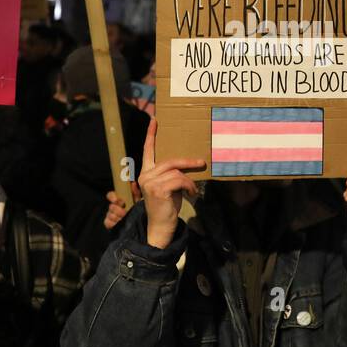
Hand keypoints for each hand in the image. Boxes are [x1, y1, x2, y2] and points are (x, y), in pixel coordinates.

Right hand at [103, 180, 140, 230]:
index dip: (112, 197)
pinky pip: (107, 222)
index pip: (111, 195)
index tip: (116, 199)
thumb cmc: (139, 210)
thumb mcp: (139, 201)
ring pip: (109, 214)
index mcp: (120, 200)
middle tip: (124, 211)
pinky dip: (113, 223)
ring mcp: (112, 216)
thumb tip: (133, 183)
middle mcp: (114, 208)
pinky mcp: (111, 225)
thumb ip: (136, 193)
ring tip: (124, 217)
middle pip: (110, 206)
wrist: (142, 224)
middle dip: (117, 209)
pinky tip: (120, 222)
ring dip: (117, 216)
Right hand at [139, 118, 203, 247]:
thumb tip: (187, 164)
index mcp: (146, 173)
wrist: (160, 226)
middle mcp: (145, 176)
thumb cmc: (166, 206)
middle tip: (201, 162)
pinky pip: (179, 180)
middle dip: (187, 161)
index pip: (147, 150)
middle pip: (169, 161)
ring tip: (192, 189)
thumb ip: (171, 174)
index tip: (155, 120)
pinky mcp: (158, 189)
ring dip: (188, 180)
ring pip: (177, 172)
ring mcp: (150, 182)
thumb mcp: (168, 187)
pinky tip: (191, 193)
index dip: (151, 135)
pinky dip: (189, 186)